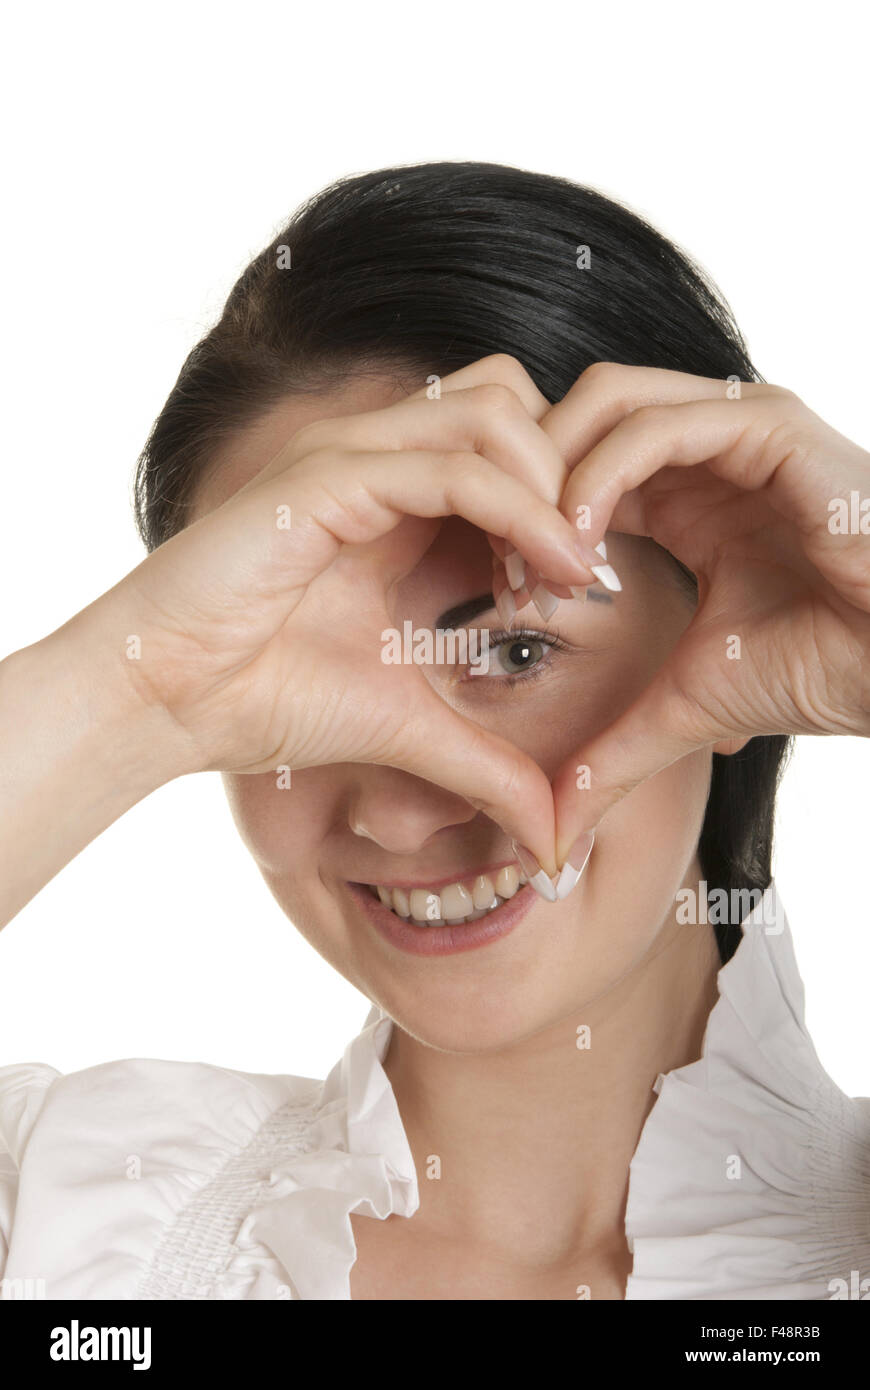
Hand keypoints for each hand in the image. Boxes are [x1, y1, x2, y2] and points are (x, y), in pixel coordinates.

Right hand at [110, 362, 602, 860]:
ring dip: (553, 485)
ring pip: (496, 410)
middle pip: (515, 397)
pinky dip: (518, 511)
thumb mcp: (407, 728)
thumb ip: (485, 765)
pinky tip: (544, 577)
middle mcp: (378, 459)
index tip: (587, 590)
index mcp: (397, 500)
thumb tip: (553, 835)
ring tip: (567, 574)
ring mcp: (350, 457)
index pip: (511, 443)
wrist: (163, 703)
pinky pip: (451, 467)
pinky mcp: (326, 478)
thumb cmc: (264, 699)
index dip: (565, 500)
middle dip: (571, 472)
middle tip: (579, 570)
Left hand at [530, 362, 869, 880]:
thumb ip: (612, 752)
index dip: (519, 515)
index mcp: (683, 489)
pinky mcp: (770, 427)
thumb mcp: (686, 707)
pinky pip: (658, 426)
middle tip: (498, 568)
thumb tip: (553, 832)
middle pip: (572, 412)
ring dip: (550, 476)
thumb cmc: (822, 670)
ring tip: (531, 561)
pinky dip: (599, 476)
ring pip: (605, 399)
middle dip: (520, 481)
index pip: (570, 459)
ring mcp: (738, 424)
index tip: (499, 592)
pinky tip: (577, 547)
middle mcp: (706, 442)